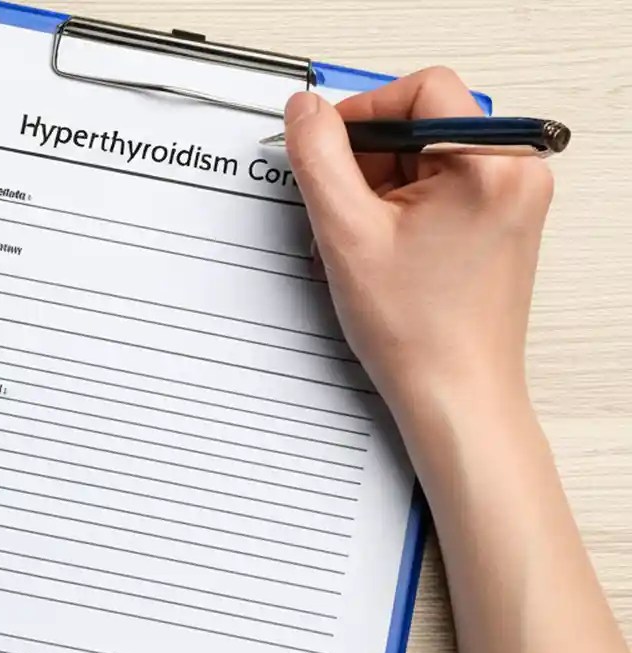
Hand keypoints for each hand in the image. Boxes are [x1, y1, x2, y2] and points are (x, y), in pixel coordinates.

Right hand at [281, 68, 552, 411]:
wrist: (455, 393)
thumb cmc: (417, 331)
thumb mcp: (347, 233)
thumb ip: (319, 157)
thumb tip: (306, 111)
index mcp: (489, 165)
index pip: (421, 89)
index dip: (363, 112)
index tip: (328, 147)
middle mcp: (516, 172)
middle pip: (425, 121)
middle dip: (370, 158)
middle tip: (345, 208)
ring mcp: (514, 197)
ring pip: (429, 155)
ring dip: (382, 185)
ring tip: (363, 238)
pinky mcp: (502, 219)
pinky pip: (443, 183)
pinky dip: (403, 204)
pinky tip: (383, 246)